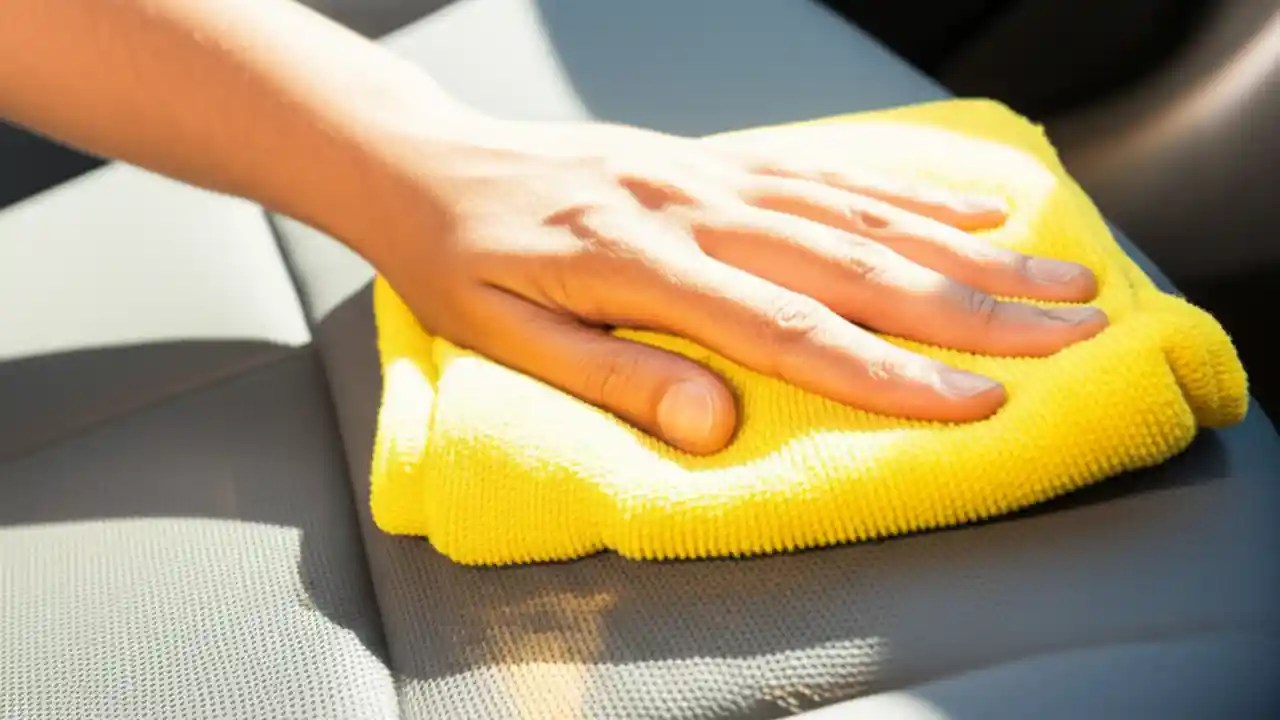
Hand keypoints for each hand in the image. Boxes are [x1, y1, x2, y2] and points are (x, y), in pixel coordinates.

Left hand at [364, 119, 1104, 453]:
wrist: (427, 162)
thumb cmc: (458, 261)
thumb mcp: (505, 336)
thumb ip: (615, 377)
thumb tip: (718, 428)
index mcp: (640, 263)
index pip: (790, 329)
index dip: (889, 374)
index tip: (981, 403)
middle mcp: (694, 209)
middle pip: (854, 263)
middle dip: (973, 306)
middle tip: (1074, 334)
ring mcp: (712, 175)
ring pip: (859, 211)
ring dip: (966, 246)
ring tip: (1056, 272)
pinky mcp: (715, 158)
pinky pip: (826, 168)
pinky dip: (905, 188)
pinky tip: (970, 204)